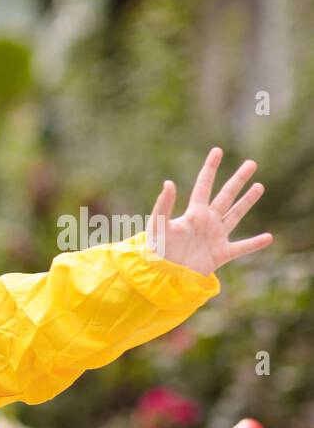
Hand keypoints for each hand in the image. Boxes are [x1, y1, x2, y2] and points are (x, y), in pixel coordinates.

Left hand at [146, 147, 272, 275]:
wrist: (163, 276)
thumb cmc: (157, 252)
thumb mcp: (158, 227)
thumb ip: (163, 206)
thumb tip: (168, 183)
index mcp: (193, 213)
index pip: (203, 186)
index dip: (210, 168)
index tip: (217, 151)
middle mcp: (207, 222)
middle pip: (226, 196)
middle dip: (238, 180)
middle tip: (251, 163)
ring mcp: (215, 237)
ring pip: (235, 215)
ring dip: (247, 201)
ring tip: (259, 186)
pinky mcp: (221, 254)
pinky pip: (242, 248)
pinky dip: (255, 243)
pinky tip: (268, 237)